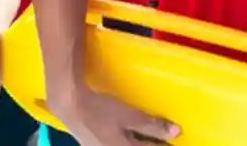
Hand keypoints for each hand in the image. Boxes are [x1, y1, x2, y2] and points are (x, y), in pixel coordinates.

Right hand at [47, 86, 179, 145]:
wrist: (70, 106)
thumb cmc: (101, 111)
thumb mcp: (130, 117)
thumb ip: (152, 126)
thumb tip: (176, 132)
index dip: (163, 145)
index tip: (173, 142)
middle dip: (150, 143)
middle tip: (163, 140)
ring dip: (138, 141)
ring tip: (147, 137)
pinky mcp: (93, 143)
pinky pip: (116, 144)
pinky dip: (127, 141)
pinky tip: (127, 135)